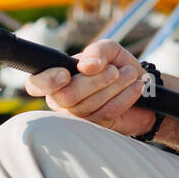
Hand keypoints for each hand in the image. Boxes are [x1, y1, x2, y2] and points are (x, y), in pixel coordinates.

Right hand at [23, 39, 156, 136]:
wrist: (142, 86)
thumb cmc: (118, 66)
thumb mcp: (109, 50)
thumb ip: (97, 51)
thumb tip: (87, 65)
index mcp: (57, 77)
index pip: (36, 84)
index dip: (47, 81)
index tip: (66, 74)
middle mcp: (62, 99)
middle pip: (66, 96)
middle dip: (94, 81)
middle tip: (115, 70)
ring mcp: (78, 116)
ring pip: (88, 105)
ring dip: (114, 86)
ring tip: (129, 73)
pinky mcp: (96, 127)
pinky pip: (106, 113)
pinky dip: (125, 96)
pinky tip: (135, 86)